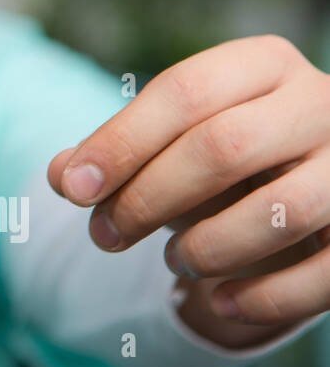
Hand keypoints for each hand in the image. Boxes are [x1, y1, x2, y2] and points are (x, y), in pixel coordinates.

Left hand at [47, 35, 329, 344]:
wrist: (304, 181)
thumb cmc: (221, 155)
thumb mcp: (167, 141)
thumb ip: (113, 153)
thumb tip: (63, 176)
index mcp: (262, 64)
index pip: (184, 92)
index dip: (121, 143)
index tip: (74, 189)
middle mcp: (319, 102)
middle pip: (225, 147)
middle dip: (150, 198)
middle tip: (104, 235)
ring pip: (281, 210)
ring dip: (208, 246)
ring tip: (172, 261)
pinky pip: (326, 272)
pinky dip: (266, 297)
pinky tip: (218, 303)